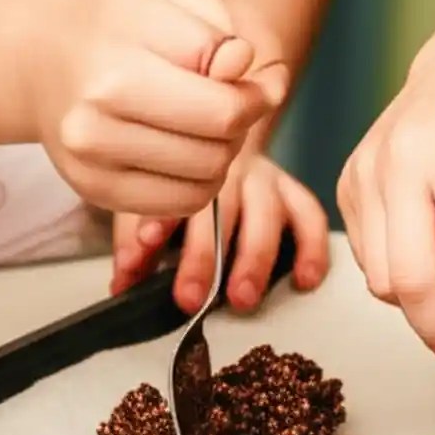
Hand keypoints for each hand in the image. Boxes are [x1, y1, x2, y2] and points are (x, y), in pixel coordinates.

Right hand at [33, 0, 288, 215]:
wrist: (34, 59)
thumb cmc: (107, 22)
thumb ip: (211, 27)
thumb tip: (241, 66)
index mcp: (116, 71)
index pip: (225, 106)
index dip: (260, 93)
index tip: (264, 80)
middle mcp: (96, 124)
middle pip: (219, 147)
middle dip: (242, 122)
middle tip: (233, 99)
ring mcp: (93, 165)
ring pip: (207, 179)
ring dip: (224, 152)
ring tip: (207, 121)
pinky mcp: (97, 193)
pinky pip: (183, 203)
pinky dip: (201, 180)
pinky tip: (189, 149)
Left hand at [110, 151, 329, 313]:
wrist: (219, 135)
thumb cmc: (180, 182)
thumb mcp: (147, 205)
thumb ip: (135, 244)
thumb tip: (121, 286)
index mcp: (183, 166)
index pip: (171, 192)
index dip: (159, 219)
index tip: (146, 245)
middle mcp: (227, 168)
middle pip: (219, 208)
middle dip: (203, 256)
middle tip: (190, 300)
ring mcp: (265, 178)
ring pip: (266, 213)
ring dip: (254, 259)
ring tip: (242, 300)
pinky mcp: (295, 193)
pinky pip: (311, 217)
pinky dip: (312, 249)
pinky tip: (305, 281)